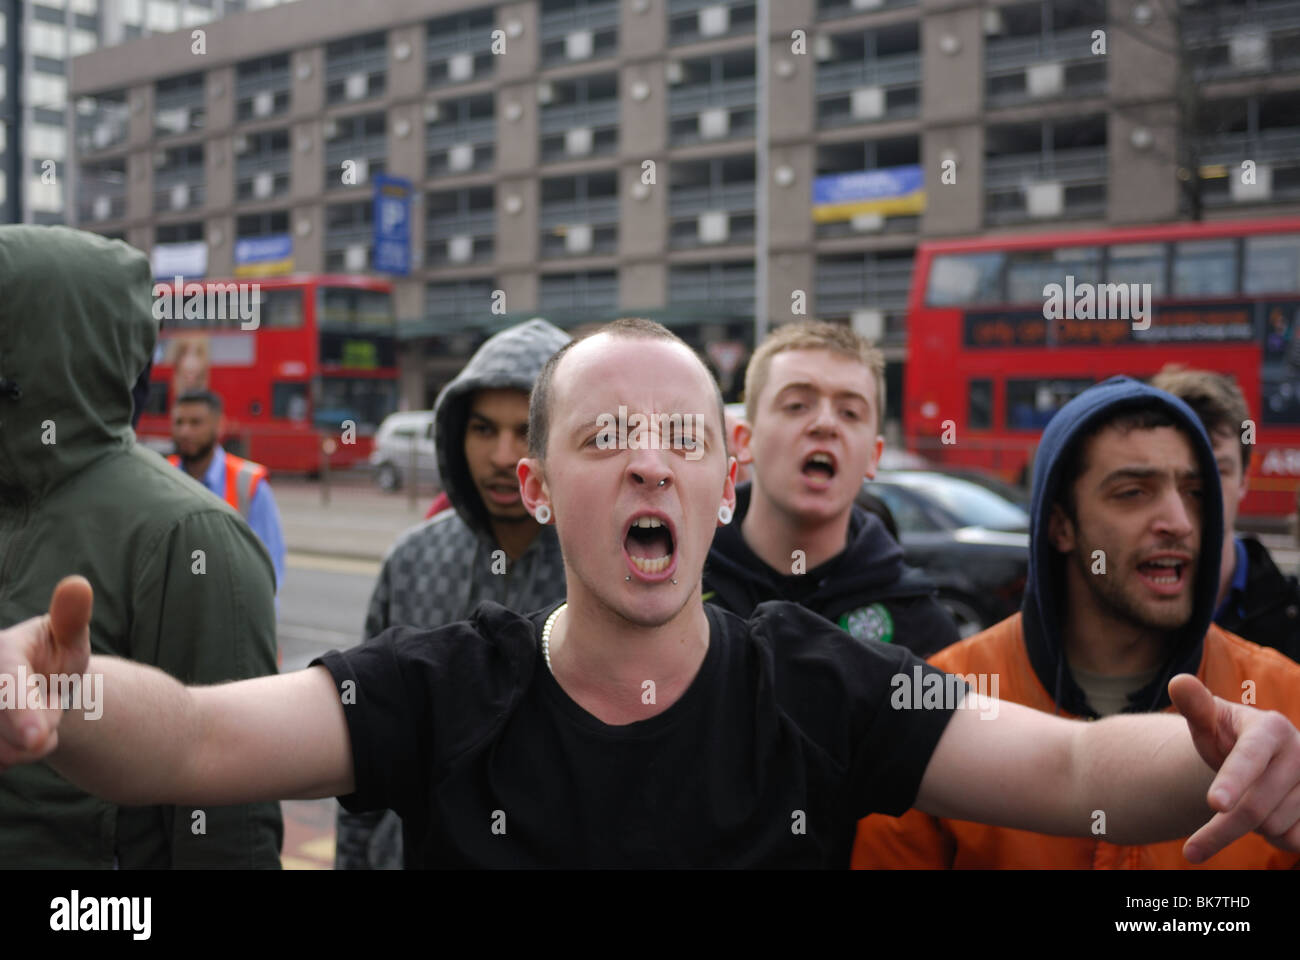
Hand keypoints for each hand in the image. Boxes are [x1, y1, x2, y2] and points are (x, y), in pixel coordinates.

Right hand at [0, 576, 92, 771]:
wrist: (39, 686)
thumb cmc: (55, 654)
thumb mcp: (69, 635)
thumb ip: (71, 617)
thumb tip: (78, 585)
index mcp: (1, 651)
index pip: (6, 683)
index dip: (19, 709)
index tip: (38, 736)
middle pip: (5, 727)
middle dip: (38, 732)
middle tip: (53, 711)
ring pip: (2, 752)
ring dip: (30, 746)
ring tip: (38, 717)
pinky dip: (17, 757)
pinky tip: (22, 735)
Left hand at [1169, 673, 1299, 861]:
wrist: (1257, 759)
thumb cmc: (1226, 736)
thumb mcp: (1209, 720)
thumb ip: (1194, 705)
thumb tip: (1178, 682)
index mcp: (1271, 728)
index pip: (1248, 758)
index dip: (1232, 781)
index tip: (1213, 803)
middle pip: (1255, 806)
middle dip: (1220, 830)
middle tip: (1191, 852)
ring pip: (1275, 827)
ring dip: (1250, 829)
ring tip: (1245, 805)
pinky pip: (1296, 840)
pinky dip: (1274, 839)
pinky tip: (1268, 820)